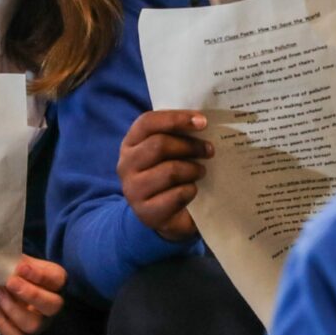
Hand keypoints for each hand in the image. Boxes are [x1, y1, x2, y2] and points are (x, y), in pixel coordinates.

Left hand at [0, 256, 64, 334]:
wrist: (14, 289)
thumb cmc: (20, 274)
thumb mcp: (23, 263)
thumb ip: (17, 260)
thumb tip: (1, 256)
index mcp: (57, 282)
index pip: (57, 279)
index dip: (39, 275)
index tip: (21, 266)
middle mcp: (53, 305)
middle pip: (52, 306)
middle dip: (31, 294)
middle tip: (10, 282)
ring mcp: (41, 323)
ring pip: (33, 324)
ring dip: (12, 309)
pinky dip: (2, 324)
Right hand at [118, 110, 212, 242]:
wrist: (163, 216)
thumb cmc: (168, 175)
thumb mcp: (168, 152)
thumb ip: (177, 135)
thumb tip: (202, 120)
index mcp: (130, 143)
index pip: (147, 122)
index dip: (176, 119)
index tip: (203, 122)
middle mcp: (126, 165)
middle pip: (160, 145)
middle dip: (190, 146)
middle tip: (209, 150)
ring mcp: (133, 190)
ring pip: (170, 171)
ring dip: (193, 170)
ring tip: (201, 171)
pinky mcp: (146, 212)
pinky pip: (177, 195)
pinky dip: (191, 191)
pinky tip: (192, 191)